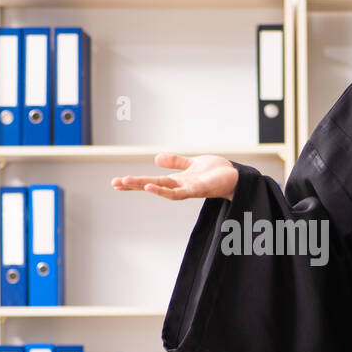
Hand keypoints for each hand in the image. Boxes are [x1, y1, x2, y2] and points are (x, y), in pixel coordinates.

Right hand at [110, 153, 239, 201]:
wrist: (236, 177)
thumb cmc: (217, 171)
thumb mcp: (192, 163)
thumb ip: (176, 162)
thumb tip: (155, 159)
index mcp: (178, 180)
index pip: (152, 180)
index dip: (135, 182)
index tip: (117, 183)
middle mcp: (179, 186)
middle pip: (152, 185)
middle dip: (133, 185)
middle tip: (114, 184)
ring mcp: (187, 189)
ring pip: (161, 189)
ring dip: (143, 186)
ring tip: (127, 183)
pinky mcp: (196, 190)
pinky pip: (176, 193)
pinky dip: (163, 190)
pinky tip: (150, 186)